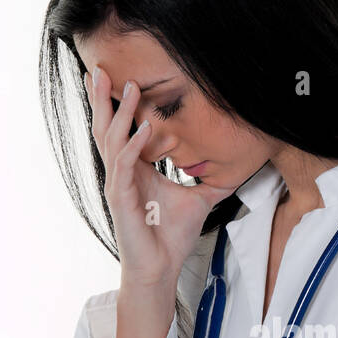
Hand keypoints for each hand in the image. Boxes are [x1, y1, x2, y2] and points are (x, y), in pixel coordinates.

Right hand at [85, 66, 237, 282]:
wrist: (160, 269)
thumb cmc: (170, 238)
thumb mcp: (199, 200)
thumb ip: (214, 181)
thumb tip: (238, 169)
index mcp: (135, 169)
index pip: (120, 129)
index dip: (115, 104)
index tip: (115, 76)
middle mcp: (121, 173)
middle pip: (105, 127)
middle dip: (102, 98)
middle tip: (99, 68)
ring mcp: (118, 185)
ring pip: (111, 140)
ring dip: (119, 112)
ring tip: (127, 86)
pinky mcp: (120, 200)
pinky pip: (124, 166)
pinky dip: (133, 146)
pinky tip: (143, 128)